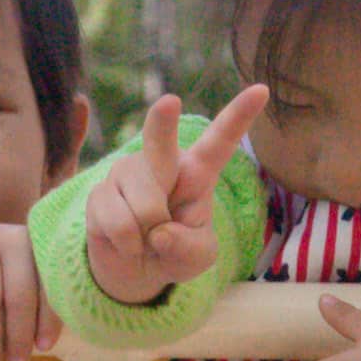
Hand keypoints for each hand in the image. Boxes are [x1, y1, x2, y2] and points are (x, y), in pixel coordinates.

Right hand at [76, 87, 264, 308]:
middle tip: (171, 102)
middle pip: (160, 140)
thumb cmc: (175, 252)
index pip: (221, 141)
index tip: (261, 91)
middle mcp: (160, 162)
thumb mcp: (197, 257)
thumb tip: (158, 233)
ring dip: (148, 235)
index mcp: (197, 170)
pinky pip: (119, 225)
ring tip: (145, 237)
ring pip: (144, 206)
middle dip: (163, 121)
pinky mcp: (99, 192)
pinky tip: (125, 242)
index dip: (239, 116)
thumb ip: (187, 247)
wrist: (134, 269)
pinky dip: (127, 246)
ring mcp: (127, 173)